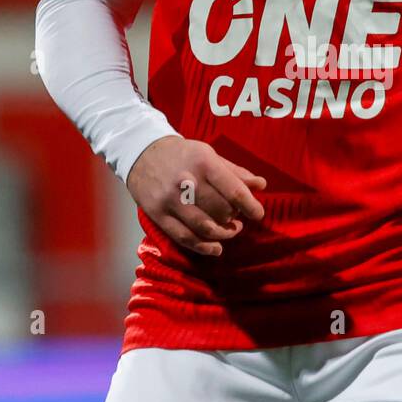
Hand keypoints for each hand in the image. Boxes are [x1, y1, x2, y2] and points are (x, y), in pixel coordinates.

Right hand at [126, 135, 266, 256]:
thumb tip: (261, 185)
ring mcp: (171, 200)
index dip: (251, 206)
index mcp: (203, 163)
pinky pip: (184, 237)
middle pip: (221, 211)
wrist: (140, 152)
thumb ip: (235, 172)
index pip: (234, 190)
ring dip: (223, 234)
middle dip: (234, 218)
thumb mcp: (209, 155)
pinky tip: (216, 248)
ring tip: (230, 230)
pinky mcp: (158, 215)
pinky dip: (204, 247)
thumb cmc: (182, 155)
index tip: (258, 214)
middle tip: (236, 216)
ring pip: (205, 228)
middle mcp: (187, 182)